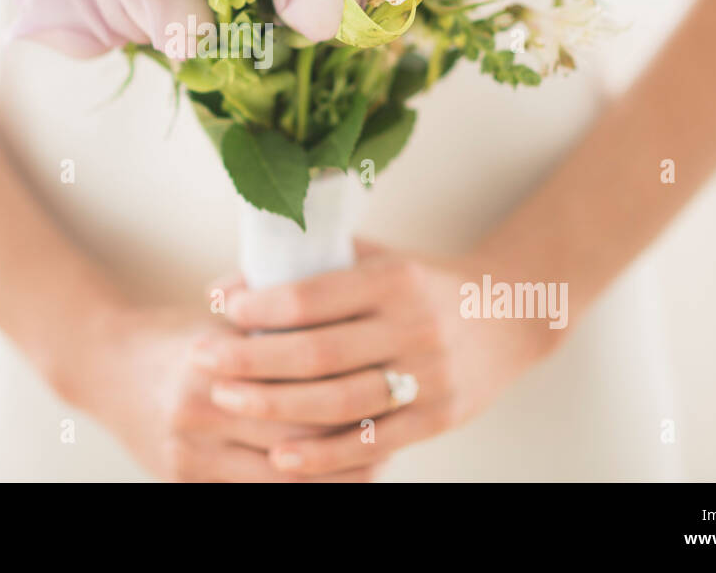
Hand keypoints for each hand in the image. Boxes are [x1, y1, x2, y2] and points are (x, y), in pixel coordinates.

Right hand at [60, 306, 373, 481]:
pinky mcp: (182, 481)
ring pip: (282, 479)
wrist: (105, 364)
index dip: (351, 393)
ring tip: (372, 461)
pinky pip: (253, 496)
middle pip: (297, 436)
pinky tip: (326, 480)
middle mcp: (199, 410)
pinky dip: (296, 490)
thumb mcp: (224, 321)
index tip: (387, 386)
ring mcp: (189, 453)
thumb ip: (276, 332)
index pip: (300, 386)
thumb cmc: (178, 335)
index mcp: (215, 360)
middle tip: (392, 429)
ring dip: (332, 475)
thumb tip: (351, 333)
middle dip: (350, 439)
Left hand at [191, 244, 561, 477]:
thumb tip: (230, 284)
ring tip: (227, 401)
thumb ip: (313, 266)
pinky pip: (373, 443)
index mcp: (394, 279)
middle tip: (203, 360)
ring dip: (276, 406)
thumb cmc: (424, 281)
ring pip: (340, 402)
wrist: (512, 312)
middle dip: (252, 360)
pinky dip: (324, 455)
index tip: (223, 310)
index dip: (263, 307)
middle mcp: (413, 326)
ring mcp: (429, 376)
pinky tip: (281, 458)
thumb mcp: (378, 257)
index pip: (315, 295)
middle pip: (319, 352)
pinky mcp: (438, 418)